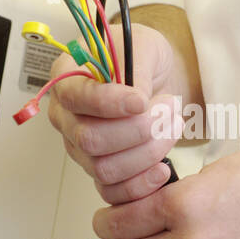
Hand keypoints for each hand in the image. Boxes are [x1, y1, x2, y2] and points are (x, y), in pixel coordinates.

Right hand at [47, 23, 182, 203]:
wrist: (157, 80)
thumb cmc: (144, 58)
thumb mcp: (144, 45)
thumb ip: (136, 67)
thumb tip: (135, 100)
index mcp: (67, 77)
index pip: (73, 96)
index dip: (108, 103)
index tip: (141, 100)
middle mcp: (67, 117)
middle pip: (89, 139)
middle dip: (138, 130)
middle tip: (168, 109)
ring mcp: (80, 148)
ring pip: (104, 169)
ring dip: (148, 153)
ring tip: (172, 126)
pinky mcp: (99, 172)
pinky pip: (113, 193)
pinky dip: (142, 185)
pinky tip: (163, 167)